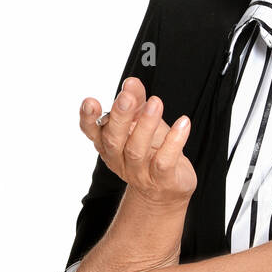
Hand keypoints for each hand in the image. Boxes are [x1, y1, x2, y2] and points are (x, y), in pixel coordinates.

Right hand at [79, 76, 195, 207]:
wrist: (166, 189)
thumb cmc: (150, 151)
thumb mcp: (141, 123)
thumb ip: (136, 101)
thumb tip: (132, 82)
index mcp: (108, 144)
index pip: (92, 132)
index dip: (88, 118)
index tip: (90, 102)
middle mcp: (118, 160)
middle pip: (113, 140)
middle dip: (119, 117)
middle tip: (127, 96)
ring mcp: (139, 173)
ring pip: (136, 150)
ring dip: (146, 125)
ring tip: (156, 102)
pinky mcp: (161, 180)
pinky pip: (164, 161)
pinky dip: (174, 141)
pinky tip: (183, 123)